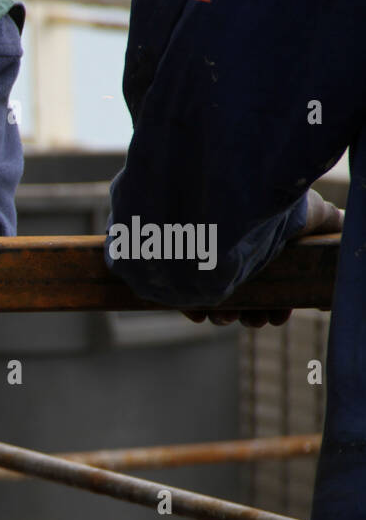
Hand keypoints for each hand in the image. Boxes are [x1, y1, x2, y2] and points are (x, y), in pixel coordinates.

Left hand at [180, 190, 341, 327]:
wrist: (224, 198)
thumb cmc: (270, 204)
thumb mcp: (312, 213)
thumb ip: (332, 225)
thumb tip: (347, 236)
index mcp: (263, 243)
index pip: (270, 282)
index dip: (277, 304)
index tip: (278, 318)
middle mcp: (233, 248)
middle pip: (243, 292)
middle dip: (252, 313)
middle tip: (257, 321)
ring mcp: (202, 255)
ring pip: (212, 295)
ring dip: (224, 314)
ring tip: (229, 318)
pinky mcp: (172, 261)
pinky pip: (179, 290)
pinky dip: (191, 305)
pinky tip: (201, 314)